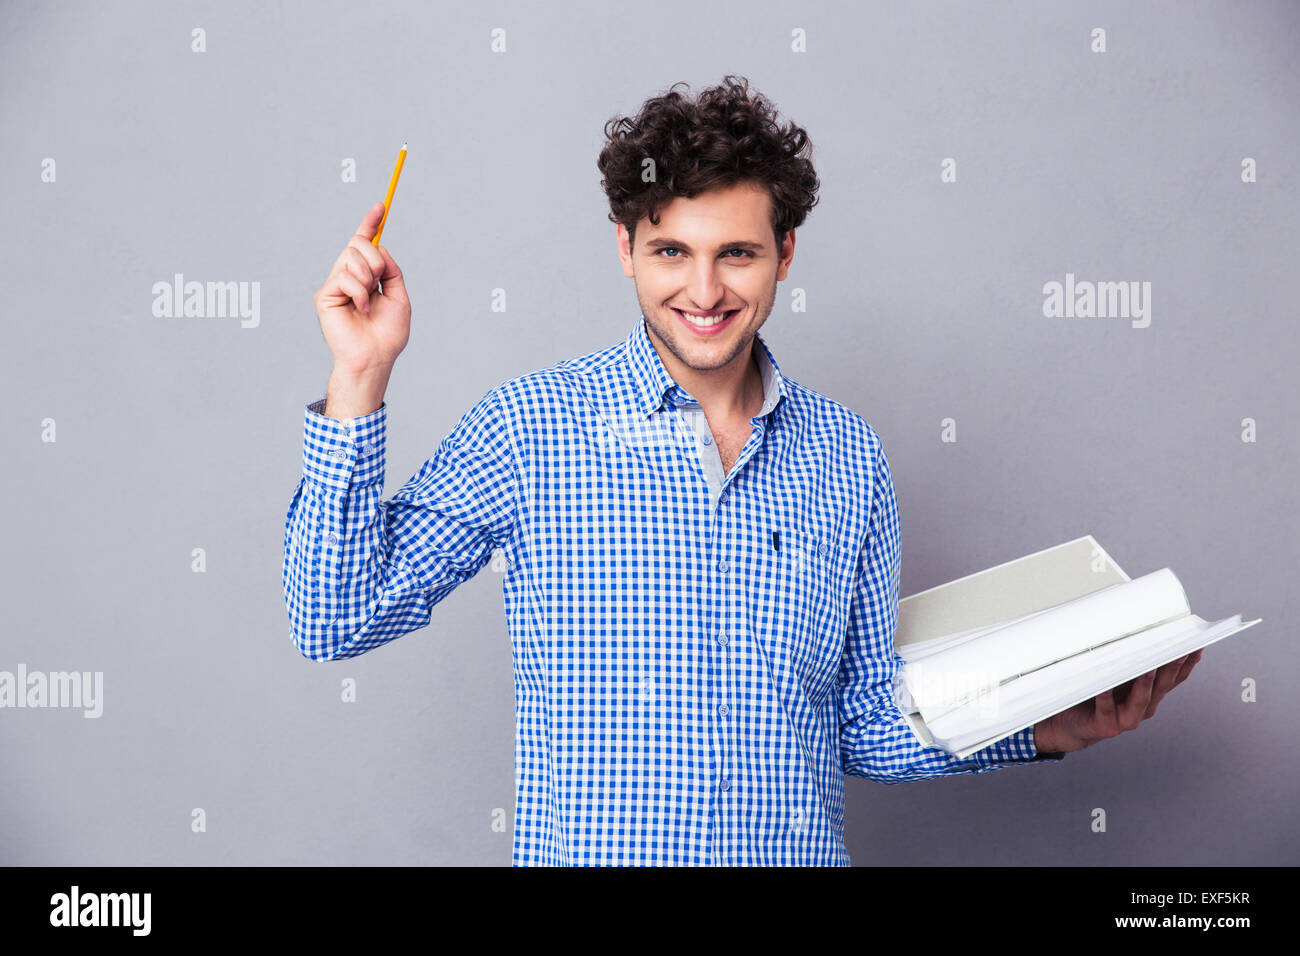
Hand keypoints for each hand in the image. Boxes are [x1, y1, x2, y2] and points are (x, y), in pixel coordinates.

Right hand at [313, 200, 411, 377]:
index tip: (380, 206)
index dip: (371, 224)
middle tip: (378, 282)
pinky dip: (358, 292)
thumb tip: (380, 247)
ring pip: (350, 256)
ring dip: (368, 278)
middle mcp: (348, 277)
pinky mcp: (325, 295)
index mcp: (366, 277)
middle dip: (374, 259)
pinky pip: (343, 276)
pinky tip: (361, 309)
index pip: (365, 245)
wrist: (375, 358)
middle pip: (358, 244)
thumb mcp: (399, 297)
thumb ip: (392, 271)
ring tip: (368, 301)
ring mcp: (335, 285)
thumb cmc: (387, 334)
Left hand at [1033, 650, 1201, 753]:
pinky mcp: (1106, 726)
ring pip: (1140, 699)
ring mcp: (1126, 719)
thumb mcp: (1116, 677)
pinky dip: (1107, 696)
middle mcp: (1143, 709)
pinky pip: (1106, 708)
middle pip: (1162, 686)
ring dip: (1146, 682)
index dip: (1187, 664)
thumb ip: (1128, 662)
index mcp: (1149, 696)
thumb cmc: (1095, 698)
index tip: (1197, 646)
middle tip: (1182, 650)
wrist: (1073, 726)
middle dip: (1173, 667)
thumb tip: (1137, 633)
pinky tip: (1106, 685)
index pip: (1173, 679)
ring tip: (1150, 667)